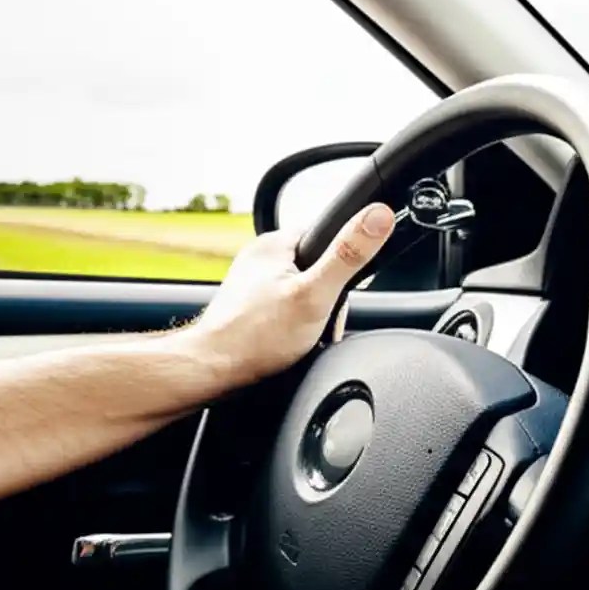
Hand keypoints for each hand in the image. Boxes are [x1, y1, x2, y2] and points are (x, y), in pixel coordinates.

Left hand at [184, 203, 394, 389]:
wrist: (211, 372)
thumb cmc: (255, 337)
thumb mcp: (316, 294)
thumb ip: (348, 255)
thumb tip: (377, 217)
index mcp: (274, 243)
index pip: (326, 234)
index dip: (343, 262)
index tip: (339, 288)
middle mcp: (260, 259)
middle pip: (317, 269)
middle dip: (327, 299)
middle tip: (319, 321)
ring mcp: (251, 284)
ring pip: (302, 293)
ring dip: (311, 316)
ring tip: (302, 335)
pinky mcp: (247, 308)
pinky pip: (286, 311)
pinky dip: (293, 328)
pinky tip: (289, 343)